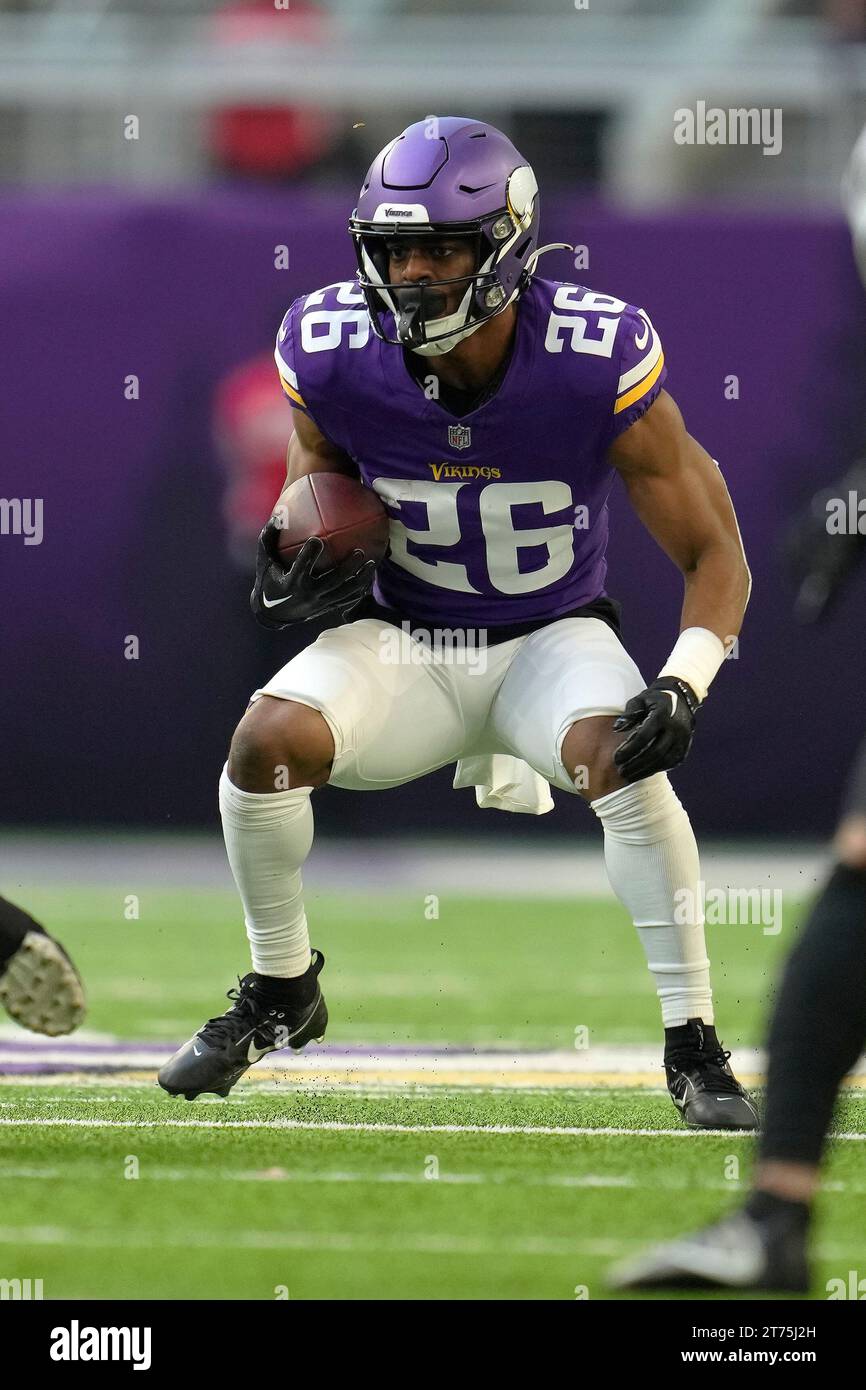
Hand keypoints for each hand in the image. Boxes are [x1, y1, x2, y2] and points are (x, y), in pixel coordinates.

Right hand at [250, 519, 375, 629]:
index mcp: (292, 582)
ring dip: (360, 578)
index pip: (302, 567)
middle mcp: (309, 594)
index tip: (318, 539)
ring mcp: (320, 603)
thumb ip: (269, 537)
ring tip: (371, 564)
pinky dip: (359, 589)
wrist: (273, 613)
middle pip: (333, 580)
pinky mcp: (327, 608)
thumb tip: (278, 513)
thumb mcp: (264, 559)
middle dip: (348, 567)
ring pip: (345, 592)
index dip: (310, 554)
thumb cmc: (269, 579)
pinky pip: (348, 599)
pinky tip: (368, 577)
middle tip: (360, 551)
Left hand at [612, 677, 699, 782]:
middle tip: (620, 771)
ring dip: (645, 771)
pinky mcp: (685, 747)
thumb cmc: (654, 699)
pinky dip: (656, 769)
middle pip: (655, 752)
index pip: (644, 736)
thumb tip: (616, 728)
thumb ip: (628, 714)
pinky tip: (642, 772)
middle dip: (636, 764)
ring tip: (628, 776)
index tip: (616, 758)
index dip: (629, 749)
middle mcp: (675, 728)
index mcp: (662, 714)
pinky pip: (671, 762)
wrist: (682, 698)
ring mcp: (683, 738)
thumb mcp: (640, 700)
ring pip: (664, 760)